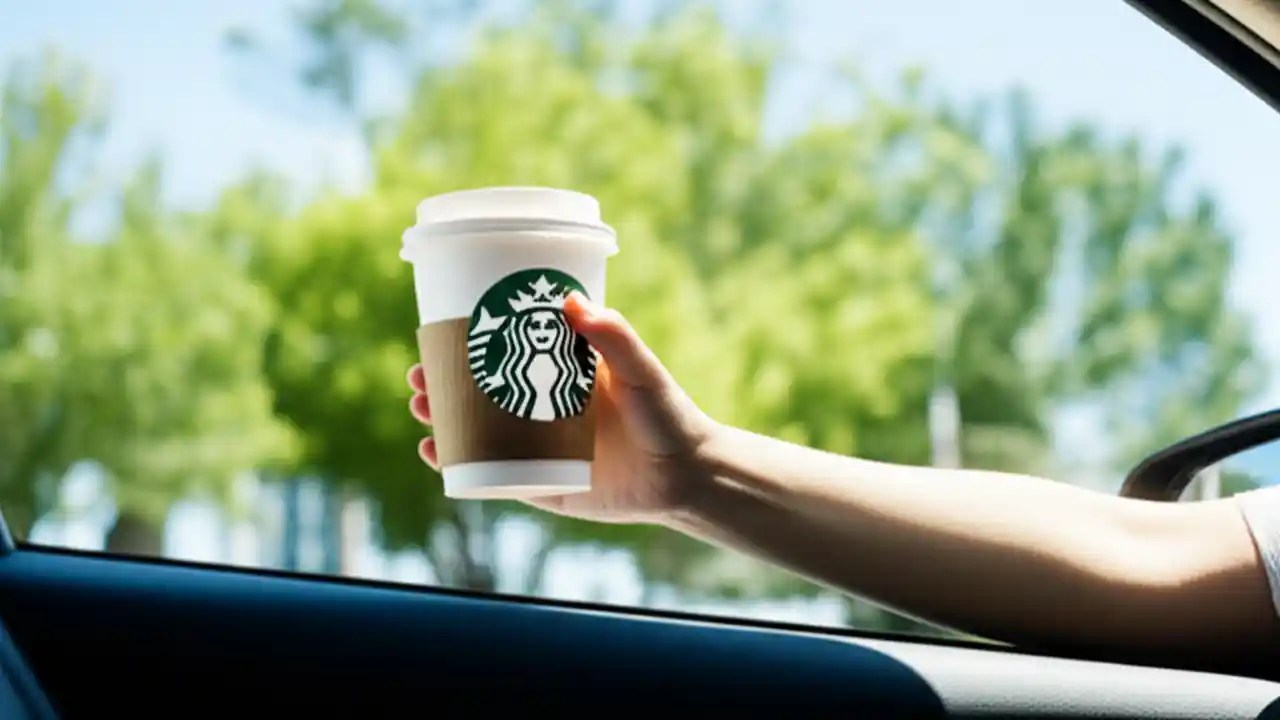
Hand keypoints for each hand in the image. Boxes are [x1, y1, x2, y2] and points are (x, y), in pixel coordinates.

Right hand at [407, 292, 718, 523]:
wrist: (685, 477)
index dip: (467, 342)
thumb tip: (569, 300)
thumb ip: (613, 337)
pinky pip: (489, 476)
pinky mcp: (539, 485)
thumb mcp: (642, 371)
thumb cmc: (668, 416)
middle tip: (416, 375)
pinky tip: (434, 453)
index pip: (502, 351)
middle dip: (439, 383)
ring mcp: (536, 448)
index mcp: (560, 374)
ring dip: (440, 420)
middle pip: (476, 392)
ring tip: (420, 408)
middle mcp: (542, 409)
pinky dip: (457, 466)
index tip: (437, 331)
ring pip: (474, 432)